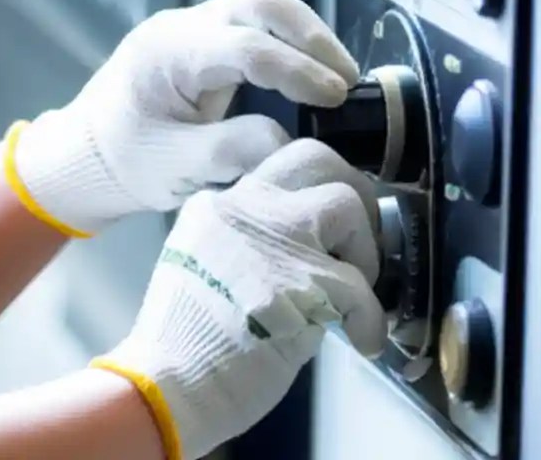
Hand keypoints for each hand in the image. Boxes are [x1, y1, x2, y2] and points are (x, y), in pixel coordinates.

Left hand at [6, 0, 359, 236]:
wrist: (84, 156)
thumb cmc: (122, 162)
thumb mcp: (176, 168)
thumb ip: (233, 151)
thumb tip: (289, 140)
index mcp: (169, 53)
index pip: (248, 47)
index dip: (298, 71)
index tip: (334, 99)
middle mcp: (181, 27)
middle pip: (262, 3)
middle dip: (311, 37)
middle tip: (346, 80)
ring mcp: (191, 27)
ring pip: (262, 6)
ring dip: (305, 36)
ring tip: (337, 78)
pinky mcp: (203, 41)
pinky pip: (254, 25)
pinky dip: (289, 44)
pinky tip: (309, 76)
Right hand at [91, 139, 383, 459]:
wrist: (170, 383)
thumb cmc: (181, 343)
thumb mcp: (200, 268)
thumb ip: (246, 248)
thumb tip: (301, 258)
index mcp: (215, 206)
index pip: (275, 171)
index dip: (308, 195)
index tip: (322, 223)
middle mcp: (244, 206)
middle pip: (313, 158)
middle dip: (349, 188)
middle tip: (358, 231)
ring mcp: (275, 239)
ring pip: (346, 204)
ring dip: (364, 248)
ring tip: (358, 287)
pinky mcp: (306, 281)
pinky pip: (362, 290)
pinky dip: (370, 320)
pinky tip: (364, 340)